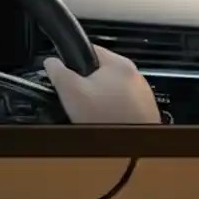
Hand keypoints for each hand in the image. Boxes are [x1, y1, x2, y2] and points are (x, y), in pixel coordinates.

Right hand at [44, 46, 160, 123]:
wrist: (131, 148)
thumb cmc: (105, 118)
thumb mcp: (71, 91)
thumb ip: (58, 72)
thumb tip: (50, 62)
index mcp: (119, 63)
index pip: (91, 50)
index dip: (74, 61)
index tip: (69, 76)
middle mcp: (136, 75)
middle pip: (103, 72)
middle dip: (89, 84)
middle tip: (80, 100)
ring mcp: (144, 94)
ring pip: (114, 90)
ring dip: (103, 99)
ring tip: (94, 114)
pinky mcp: (147, 111)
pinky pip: (124, 106)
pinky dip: (115, 112)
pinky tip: (107, 122)